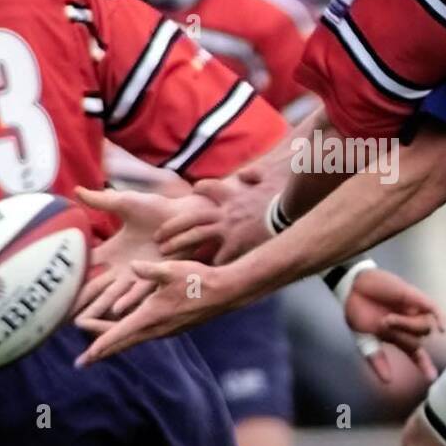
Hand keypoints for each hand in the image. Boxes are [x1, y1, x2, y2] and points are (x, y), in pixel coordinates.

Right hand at [72, 187, 216, 321]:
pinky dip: (127, 299)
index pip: (85, 266)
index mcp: (112, 251)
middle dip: (78, 301)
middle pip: (94, 287)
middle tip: (58, 316)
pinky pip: (139, 291)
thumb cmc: (156, 209)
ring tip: (81, 322)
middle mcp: (121, 267)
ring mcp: (137, 273)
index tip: (49, 287)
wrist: (184, 215)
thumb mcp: (124, 203)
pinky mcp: (155, 276)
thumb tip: (75, 191)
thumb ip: (101, 201)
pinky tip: (116, 309)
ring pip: (112, 295)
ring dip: (98, 307)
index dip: (69, 276)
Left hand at [75, 259, 237, 365]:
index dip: (98, 346)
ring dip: (114, 342)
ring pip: (133, 339)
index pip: (118, 334)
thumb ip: (149, 269)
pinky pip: (144, 335)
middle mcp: (156, 328)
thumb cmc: (199, 279)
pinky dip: (129, 335)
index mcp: (151, 315)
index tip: (83, 359)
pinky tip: (124, 330)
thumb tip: (132, 265)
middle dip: (100, 350)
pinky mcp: (172, 327)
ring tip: (96, 344)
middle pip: (122, 343)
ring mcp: (165, 330)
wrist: (226, 292)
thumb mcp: (172, 269)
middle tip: (82, 361)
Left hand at [155, 163, 278, 263]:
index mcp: (231, 195)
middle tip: (158, 235)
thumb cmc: (279, 194)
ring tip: (164, 251)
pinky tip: (200, 272)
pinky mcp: (236, 244)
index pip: (208, 188)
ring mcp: (228, 228)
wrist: (287, 210)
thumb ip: (253, 175)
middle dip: (173, 226)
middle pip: (191, 217)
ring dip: (178, 243)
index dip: (200, 190)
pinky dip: (210, 264)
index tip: (191, 193)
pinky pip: (219, 258)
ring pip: (195, 235)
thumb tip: (246, 173)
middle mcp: (224, 212)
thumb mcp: (265, 178)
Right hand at [343, 267, 445, 382]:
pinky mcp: (415, 298)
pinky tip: (442, 328)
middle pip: (419, 341)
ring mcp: (413, 312)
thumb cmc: (357, 312)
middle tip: (383, 325)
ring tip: (387, 319)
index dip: (424, 366)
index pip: (416, 354)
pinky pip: (434, 310)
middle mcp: (408, 326)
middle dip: (403, 338)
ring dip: (407, 326)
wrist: (353, 287)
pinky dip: (440, 318)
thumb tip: (388, 381)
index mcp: (398, 337)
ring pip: (424, 328)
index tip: (431, 378)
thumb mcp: (365, 339)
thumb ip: (377, 359)